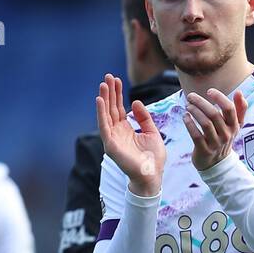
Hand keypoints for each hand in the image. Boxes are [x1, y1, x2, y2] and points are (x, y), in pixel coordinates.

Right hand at [96, 74, 165, 195]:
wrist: (152, 176)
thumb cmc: (153, 158)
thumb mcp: (152, 132)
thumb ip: (144, 118)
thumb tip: (135, 102)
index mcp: (126, 130)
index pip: (119, 108)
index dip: (118, 94)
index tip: (117, 79)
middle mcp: (117, 133)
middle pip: (111, 108)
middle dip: (110, 92)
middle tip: (107, 76)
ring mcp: (112, 139)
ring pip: (106, 115)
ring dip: (104, 99)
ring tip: (103, 84)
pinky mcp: (110, 145)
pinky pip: (104, 126)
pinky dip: (101, 113)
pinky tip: (100, 100)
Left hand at [184, 88, 247, 170]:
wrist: (217, 163)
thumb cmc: (224, 138)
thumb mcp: (235, 125)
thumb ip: (240, 109)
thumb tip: (239, 92)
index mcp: (234, 126)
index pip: (229, 109)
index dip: (219, 98)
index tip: (209, 91)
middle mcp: (226, 135)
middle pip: (214, 114)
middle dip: (201, 102)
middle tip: (191, 96)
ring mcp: (215, 143)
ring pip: (205, 123)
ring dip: (194, 112)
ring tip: (187, 105)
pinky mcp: (204, 150)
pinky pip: (196, 135)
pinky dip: (189, 124)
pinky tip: (185, 117)